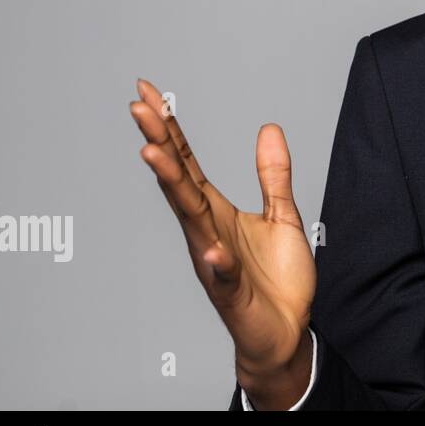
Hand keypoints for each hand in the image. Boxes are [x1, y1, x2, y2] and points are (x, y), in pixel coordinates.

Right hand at [128, 78, 315, 401]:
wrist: (286, 332)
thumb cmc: (276, 279)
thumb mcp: (283, 215)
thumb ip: (273, 175)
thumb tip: (268, 130)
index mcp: (216, 211)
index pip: (187, 163)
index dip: (169, 129)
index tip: (148, 94)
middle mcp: (206, 231)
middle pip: (178, 181)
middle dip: (159, 142)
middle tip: (138, 107)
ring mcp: (214, 261)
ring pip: (189, 219)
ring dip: (171, 187)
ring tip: (153, 154)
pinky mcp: (232, 291)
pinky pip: (222, 275)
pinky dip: (216, 262)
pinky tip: (210, 248)